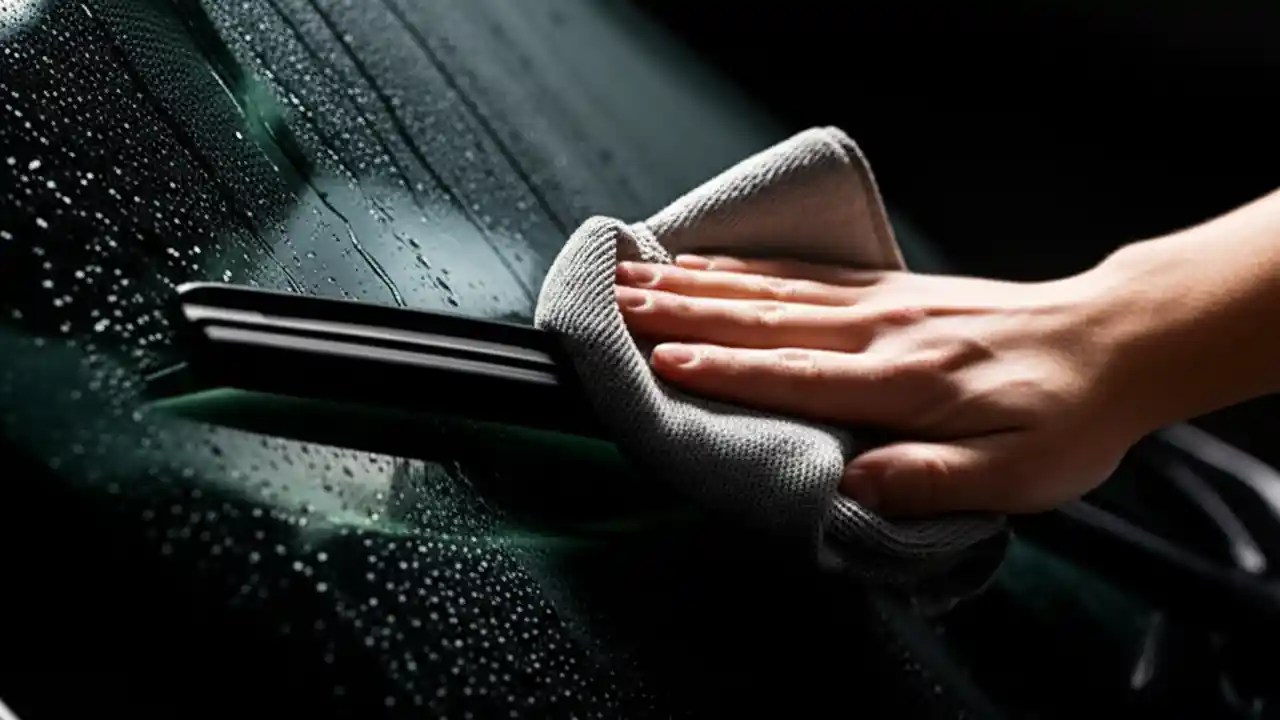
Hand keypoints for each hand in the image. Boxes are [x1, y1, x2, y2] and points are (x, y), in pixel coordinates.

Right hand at [614, 254, 1148, 517]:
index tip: (659, 357)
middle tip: (616, 301)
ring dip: (700, 281)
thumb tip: (853, 485)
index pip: (793, 373)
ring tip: (639, 274)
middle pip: (764, 317)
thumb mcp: (1018, 473)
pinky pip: (805, 271)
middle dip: (683, 311)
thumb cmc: (1064, 414)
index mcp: (901, 382)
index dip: (722, 367)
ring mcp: (881, 301)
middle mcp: (879, 332)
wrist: (1111, 340)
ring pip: (773, 288)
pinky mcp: (890, 287)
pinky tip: (711, 261)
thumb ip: (932, 479)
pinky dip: (749, 264)